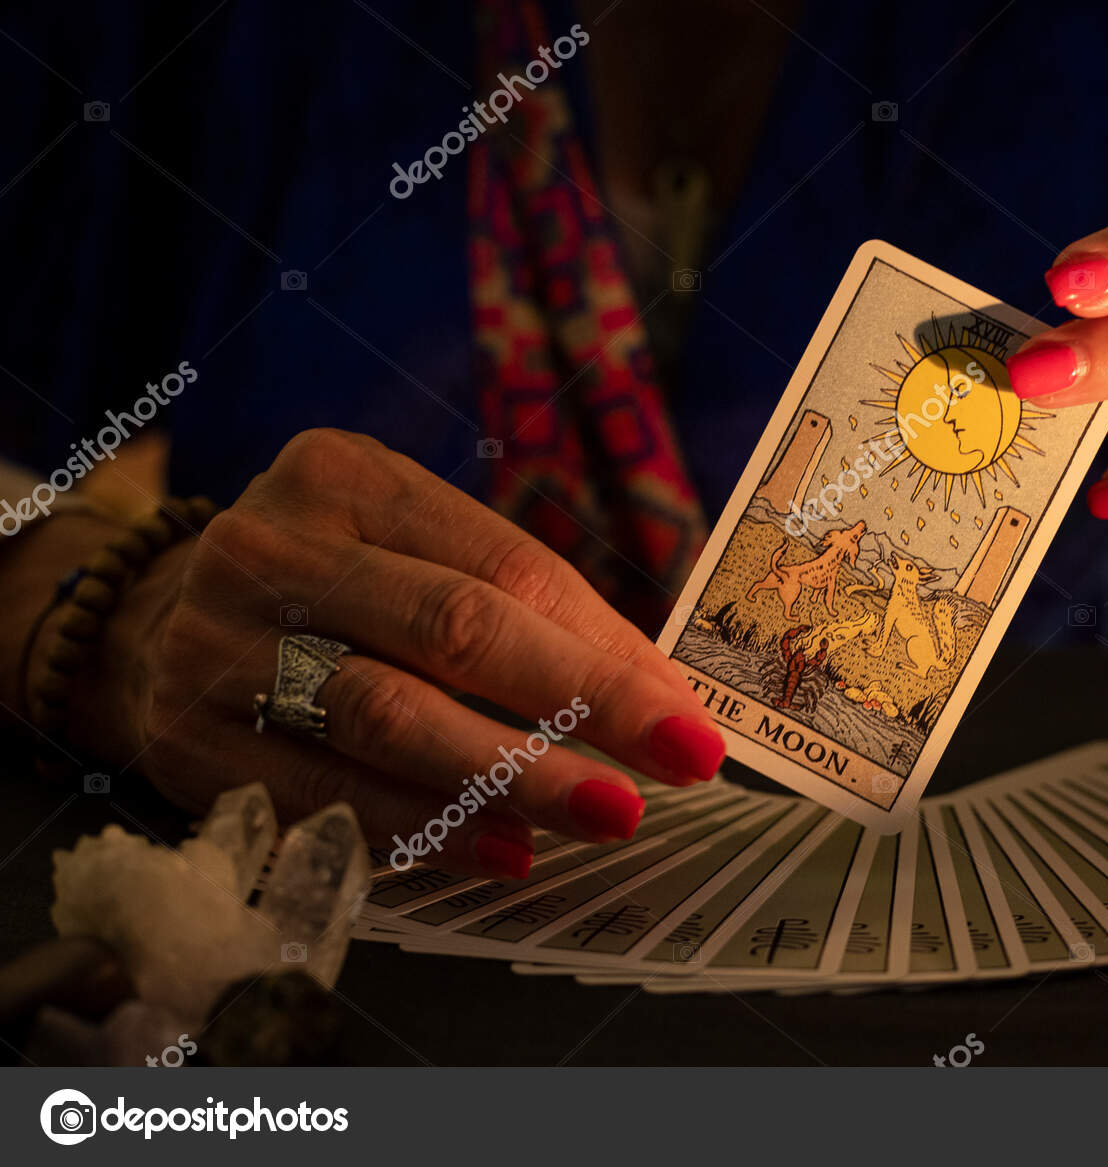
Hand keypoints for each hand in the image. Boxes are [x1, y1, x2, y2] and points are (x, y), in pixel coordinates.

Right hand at [80, 429, 724, 876]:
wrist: (151, 624)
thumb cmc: (335, 587)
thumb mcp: (416, 551)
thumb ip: (527, 607)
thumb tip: (659, 694)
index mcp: (348, 479)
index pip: (505, 566)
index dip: (606, 648)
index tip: (687, 717)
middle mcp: (274, 546)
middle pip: (449, 629)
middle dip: (578, 705)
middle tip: (670, 767)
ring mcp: (220, 643)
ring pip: (385, 716)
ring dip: (511, 775)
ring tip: (602, 814)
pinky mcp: (191, 741)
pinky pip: (327, 796)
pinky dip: (427, 828)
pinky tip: (505, 849)